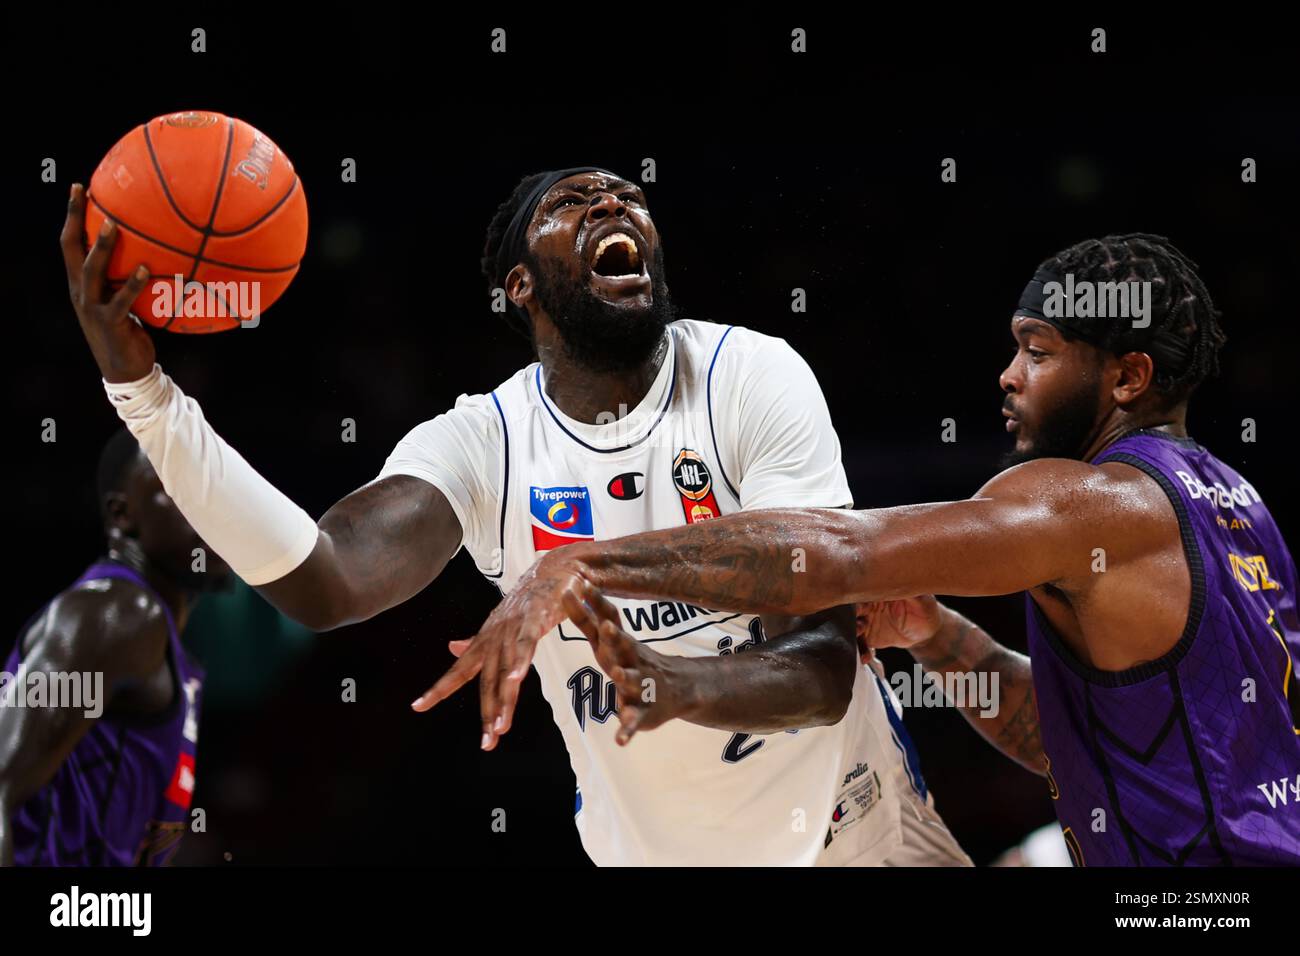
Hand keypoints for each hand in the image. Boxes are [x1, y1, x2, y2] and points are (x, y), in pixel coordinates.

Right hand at [61, 183, 156, 382]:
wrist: (126, 370)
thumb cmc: (129, 330)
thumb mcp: (123, 300)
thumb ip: (128, 278)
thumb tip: (155, 252)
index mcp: (81, 284)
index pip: (71, 243)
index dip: (72, 216)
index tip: (79, 188)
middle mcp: (81, 292)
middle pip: (72, 249)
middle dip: (76, 220)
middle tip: (85, 193)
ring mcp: (92, 307)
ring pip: (91, 271)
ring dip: (102, 247)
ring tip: (113, 224)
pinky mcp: (110, 323)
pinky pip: (120, 300)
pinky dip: (133, 284)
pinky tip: (146, 269)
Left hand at [410, 549, 585, 749]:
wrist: (554, 571)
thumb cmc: (528, 601)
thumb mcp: (500, 623)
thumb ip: (477, 641)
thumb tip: (451, 648)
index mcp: (485, 640)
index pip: (459, 670)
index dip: (439, 688)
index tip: (418, 707)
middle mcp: (494, 637)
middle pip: (486, 680)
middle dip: (486, 712)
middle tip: (487, 742)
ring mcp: (513, 628)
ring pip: (506, 670)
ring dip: (504, 699)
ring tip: (501, 727)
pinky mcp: (534, 619)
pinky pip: (527, 644)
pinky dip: (521, 662)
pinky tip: (517, 681)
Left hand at [560, 578, 688, 744]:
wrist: (679, 688)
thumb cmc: (634, 660)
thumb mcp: (613, 640)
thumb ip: (591, 618)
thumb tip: (571, 588)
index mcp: (622, 644)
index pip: (609, 619)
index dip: (596, 604)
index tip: (582, 585)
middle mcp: (633, 660)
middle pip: (623, 646)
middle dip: (615, 637)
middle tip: (606, 626)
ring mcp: (640, 686)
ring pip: (632, 680)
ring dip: (625, 677)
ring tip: (618, 674)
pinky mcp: (643, 712)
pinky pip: (633, 723)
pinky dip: (626, 731)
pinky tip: (619, 740)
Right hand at [855, 596, 942, 656]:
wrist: (926, 632)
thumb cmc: (925, 608)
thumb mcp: (922, 598)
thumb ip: (909, 591)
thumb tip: (900, 582)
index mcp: (877, 591)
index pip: (862, 589)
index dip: (857, 595)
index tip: (857, 601)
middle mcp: (868, 604)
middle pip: (852, 607)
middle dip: (850, 613)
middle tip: (856, 618)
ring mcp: (866, 621)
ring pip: (852, 625)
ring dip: (852, 631)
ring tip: (859, 635)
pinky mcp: (868, 637)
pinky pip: (860, 643)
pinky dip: (860, 650)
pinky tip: (865, 658)